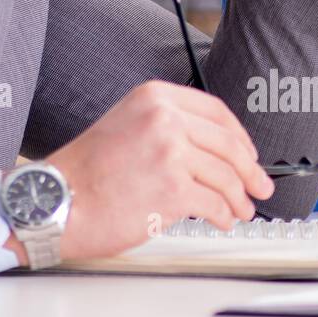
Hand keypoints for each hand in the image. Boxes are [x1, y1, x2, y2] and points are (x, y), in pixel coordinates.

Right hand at [32, 80, 275, 265]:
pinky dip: (224, 215)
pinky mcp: (174, 189)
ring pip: (226, 176)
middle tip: (260, 185)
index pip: (216, 111)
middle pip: (228, 144)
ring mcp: (171, 152)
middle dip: (251, 170)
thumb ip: (168, 127)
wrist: (58, 198)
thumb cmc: (86, 171)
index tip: (249, 153)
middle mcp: (165, 118)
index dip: (240, 136)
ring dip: (240, 198)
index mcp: (154, 97)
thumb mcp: (127, 124)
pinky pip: (215, 203)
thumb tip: (212, 152)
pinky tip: (221, 219)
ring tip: (240, 210)